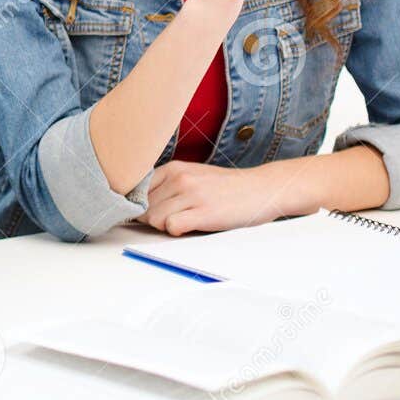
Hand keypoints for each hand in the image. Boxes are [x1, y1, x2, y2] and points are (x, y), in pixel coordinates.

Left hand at [138, 160, 294, 235]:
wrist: (261, 189)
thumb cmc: (226, 187)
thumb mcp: (193, 175)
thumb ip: (168, 184)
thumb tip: (141, 204)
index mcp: (174, 168)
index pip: (138, 190)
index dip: (142, 206)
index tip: (150, 213)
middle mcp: (180, 178)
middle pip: (145, 208)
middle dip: (154, 219)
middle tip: (173, 220)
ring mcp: (191, 194)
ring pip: (154, 218)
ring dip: (165, 226)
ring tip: (185, 222)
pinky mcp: (203, 212)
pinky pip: (171, 227)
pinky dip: (176, 231)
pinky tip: (191, 227)